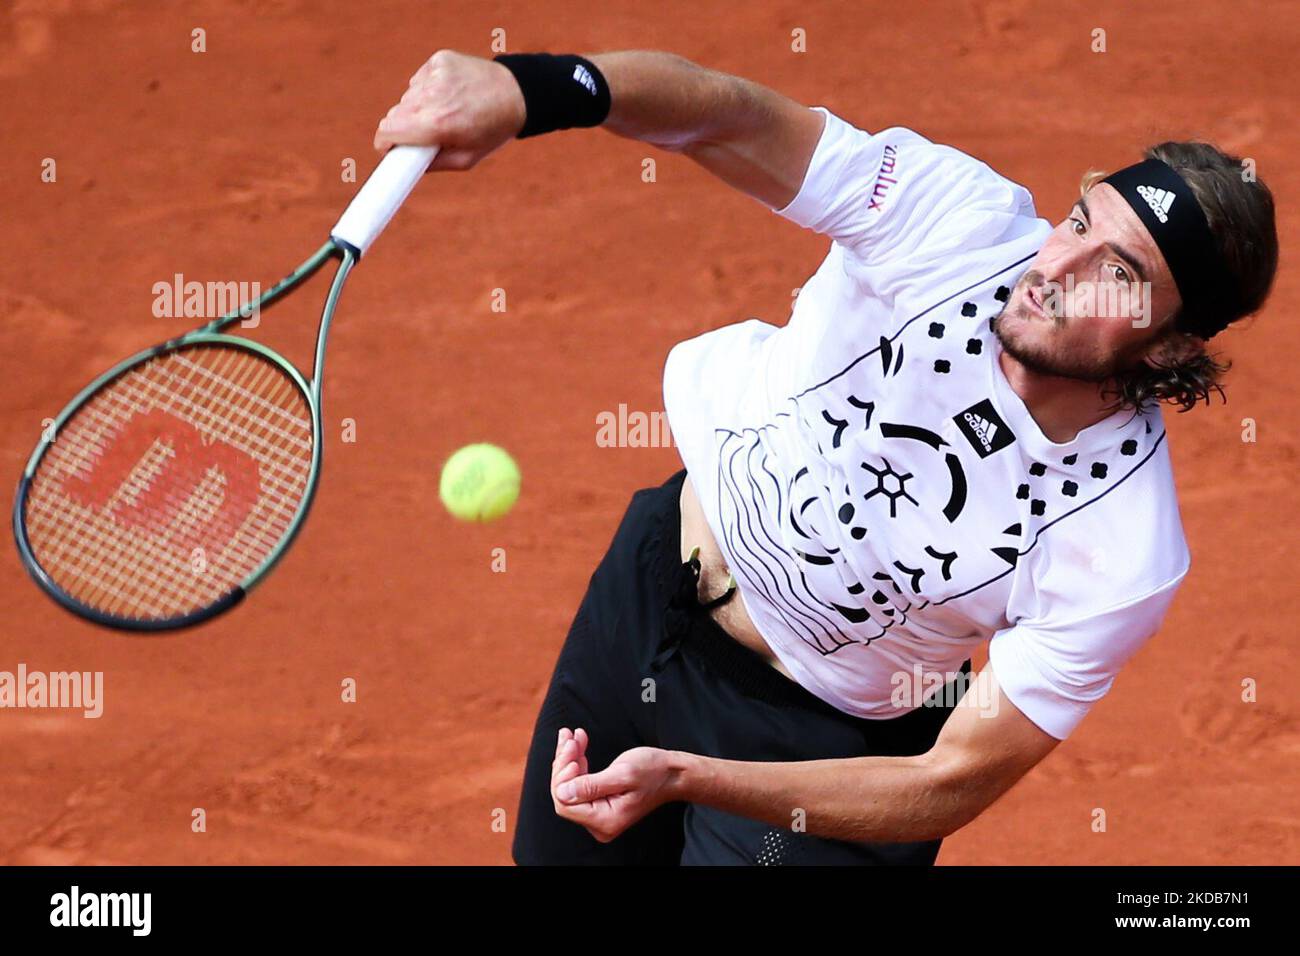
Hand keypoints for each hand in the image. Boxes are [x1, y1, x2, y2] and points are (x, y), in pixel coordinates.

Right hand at [373, 49, 525, 169]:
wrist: (518, 95)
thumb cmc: (492, 131)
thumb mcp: (466, 160)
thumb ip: (431, 164)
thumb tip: (404, 164)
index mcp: (438, 124)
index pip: (388, 130)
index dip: (384, 143)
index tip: (387, 149)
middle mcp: (433, 96)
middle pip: (394, 114)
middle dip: (403, 128)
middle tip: (422, 134)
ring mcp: (436, 74)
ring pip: (407, 97)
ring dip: (417, 108)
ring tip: (444, 111)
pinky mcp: (439, 60)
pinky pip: (419, 80)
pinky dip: (427, 89)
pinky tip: (449, 94)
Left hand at [550, 728, 683, 842]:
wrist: (672, 772)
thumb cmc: (653, 771)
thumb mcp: (623, 774)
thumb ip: (591, 786)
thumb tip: (562, 792)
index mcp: (605, 820)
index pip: (565, 802)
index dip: (562, 776)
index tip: (572, 751)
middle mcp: (600, 823)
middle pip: (565, 794)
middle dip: (564, 763)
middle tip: (570, 737)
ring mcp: (599, 815)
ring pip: (569, 787)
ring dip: (569, 759)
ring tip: (573, 735)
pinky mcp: (600, 804)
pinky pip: (579, 784)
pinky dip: (576, 763)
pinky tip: (578, 744)